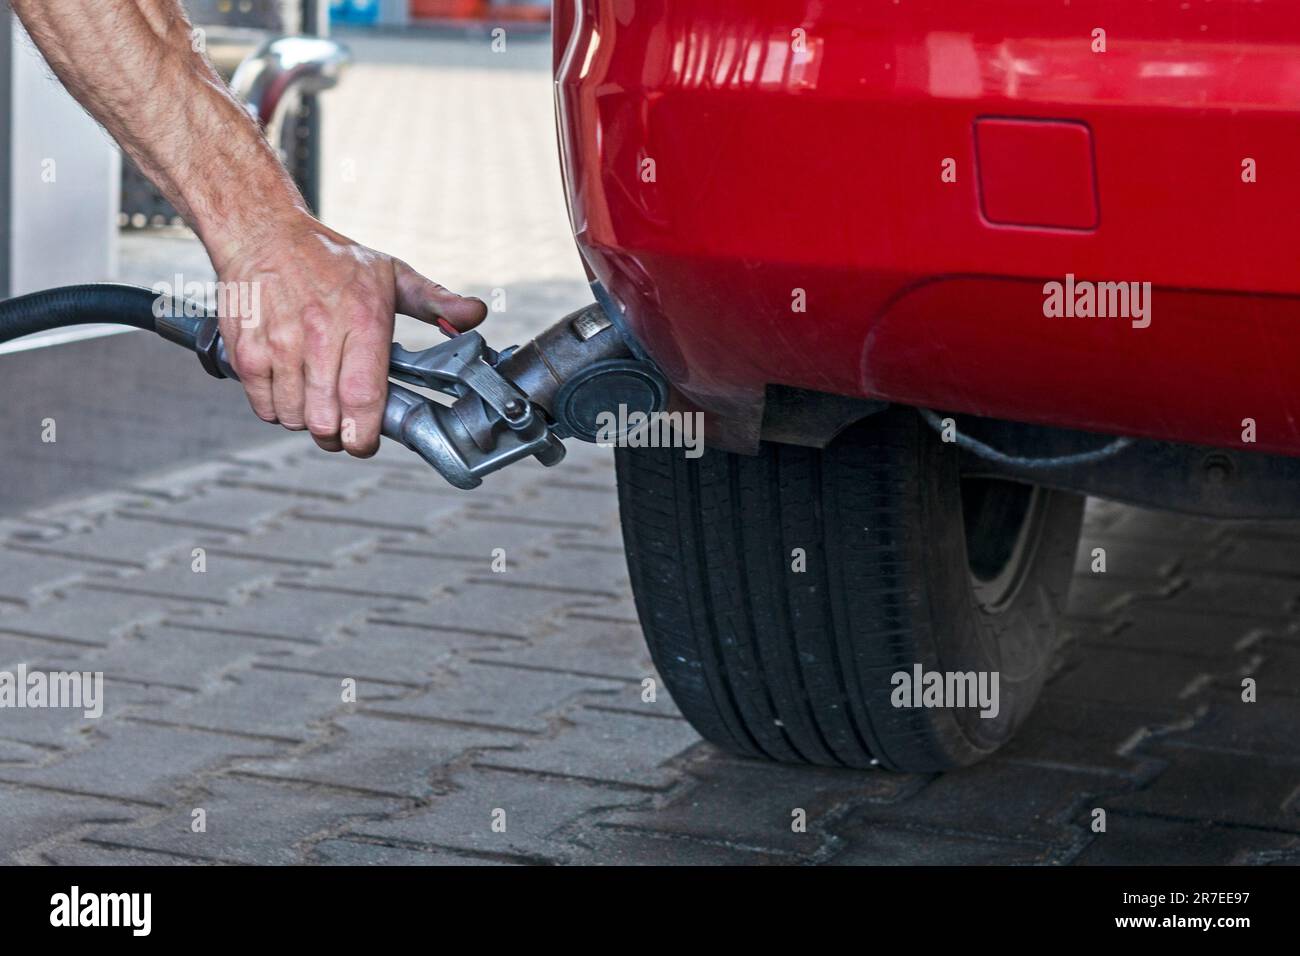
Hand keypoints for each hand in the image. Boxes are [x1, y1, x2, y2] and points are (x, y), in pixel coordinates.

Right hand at [214, 212, 485, 456]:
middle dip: (337, 436)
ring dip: (307, 421)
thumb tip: (475, 315)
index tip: (365, 443)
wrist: (262, 232)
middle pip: (326, 418)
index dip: (364, 435)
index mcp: (362, 319)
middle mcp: (319, 333)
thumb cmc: (330, 258)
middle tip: (343, 426)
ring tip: (316, 399)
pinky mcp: (246, 350)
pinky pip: (263, 405)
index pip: (363, 397)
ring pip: (294, 417)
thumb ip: (435, 301)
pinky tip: (290, 387)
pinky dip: (277, 408)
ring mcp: (279, 343)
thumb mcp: (391, 272)